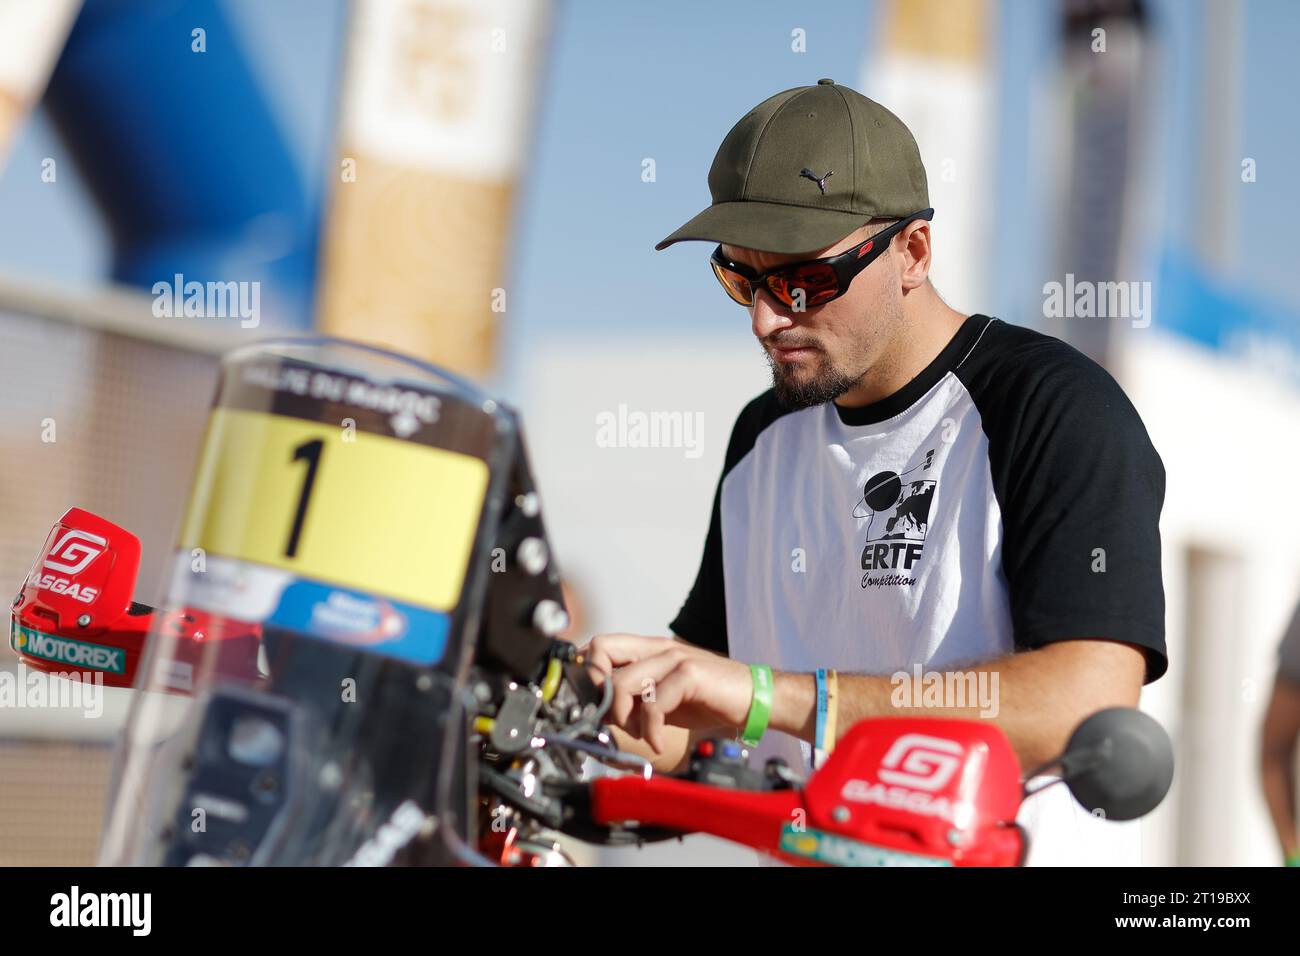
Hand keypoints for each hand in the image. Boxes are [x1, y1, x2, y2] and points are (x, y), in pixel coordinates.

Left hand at [582, 633, 754, 754]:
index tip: (596, 704)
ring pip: (622, 682)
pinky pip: (653, 704)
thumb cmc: (709, 699)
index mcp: (648, 650)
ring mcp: (674, 658)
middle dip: (598, 693)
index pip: (600, 645)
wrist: (754, 699)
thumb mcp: (664, 697)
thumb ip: (635, 698)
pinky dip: (651, 731)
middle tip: (613, 720)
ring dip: (624, 719)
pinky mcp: (690, 673)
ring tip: (644, 735)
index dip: (589, 673)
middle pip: (601, 653)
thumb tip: (601, 714)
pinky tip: (660, 744)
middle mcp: (657, 648)